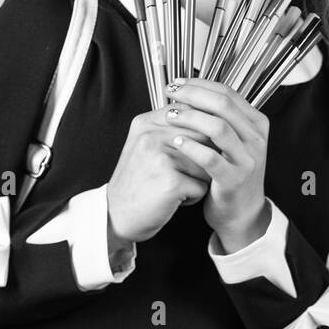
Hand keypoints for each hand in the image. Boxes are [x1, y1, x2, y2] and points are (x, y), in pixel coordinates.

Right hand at [106, 106, 211, 243]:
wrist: (117, 215)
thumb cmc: (139, 181)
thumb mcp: (147, 145)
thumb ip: (172, 127)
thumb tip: (210, 116)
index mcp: (147, 123)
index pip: (192, 113)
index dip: (200, 135)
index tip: (187, 151)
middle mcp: (152, 136)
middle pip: (205, 137)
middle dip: (202, 158)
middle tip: (179, 172)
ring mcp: (161, 158)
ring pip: (208, 163)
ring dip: (198, 179)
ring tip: (173, 185)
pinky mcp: (171, 182)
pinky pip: (203, 186)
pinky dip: (193, 196)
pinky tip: (173, 198)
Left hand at [163, 77, 269, 252]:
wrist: (242, 211)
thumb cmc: (231, 172)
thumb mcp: (233, 141)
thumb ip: (220, 118)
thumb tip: (188, 91)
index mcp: (256, 123)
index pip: (227, 93)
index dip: (199, 84)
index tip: (177, 83)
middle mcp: (256, 138)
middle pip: (223, 105)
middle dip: (193, 95)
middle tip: (171, 95)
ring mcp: (247, 159)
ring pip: (218, 127)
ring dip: (190, 118)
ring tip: (169, 116)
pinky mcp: (234, 179)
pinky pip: (210, 158)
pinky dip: (191, 147)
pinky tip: (176, 141)